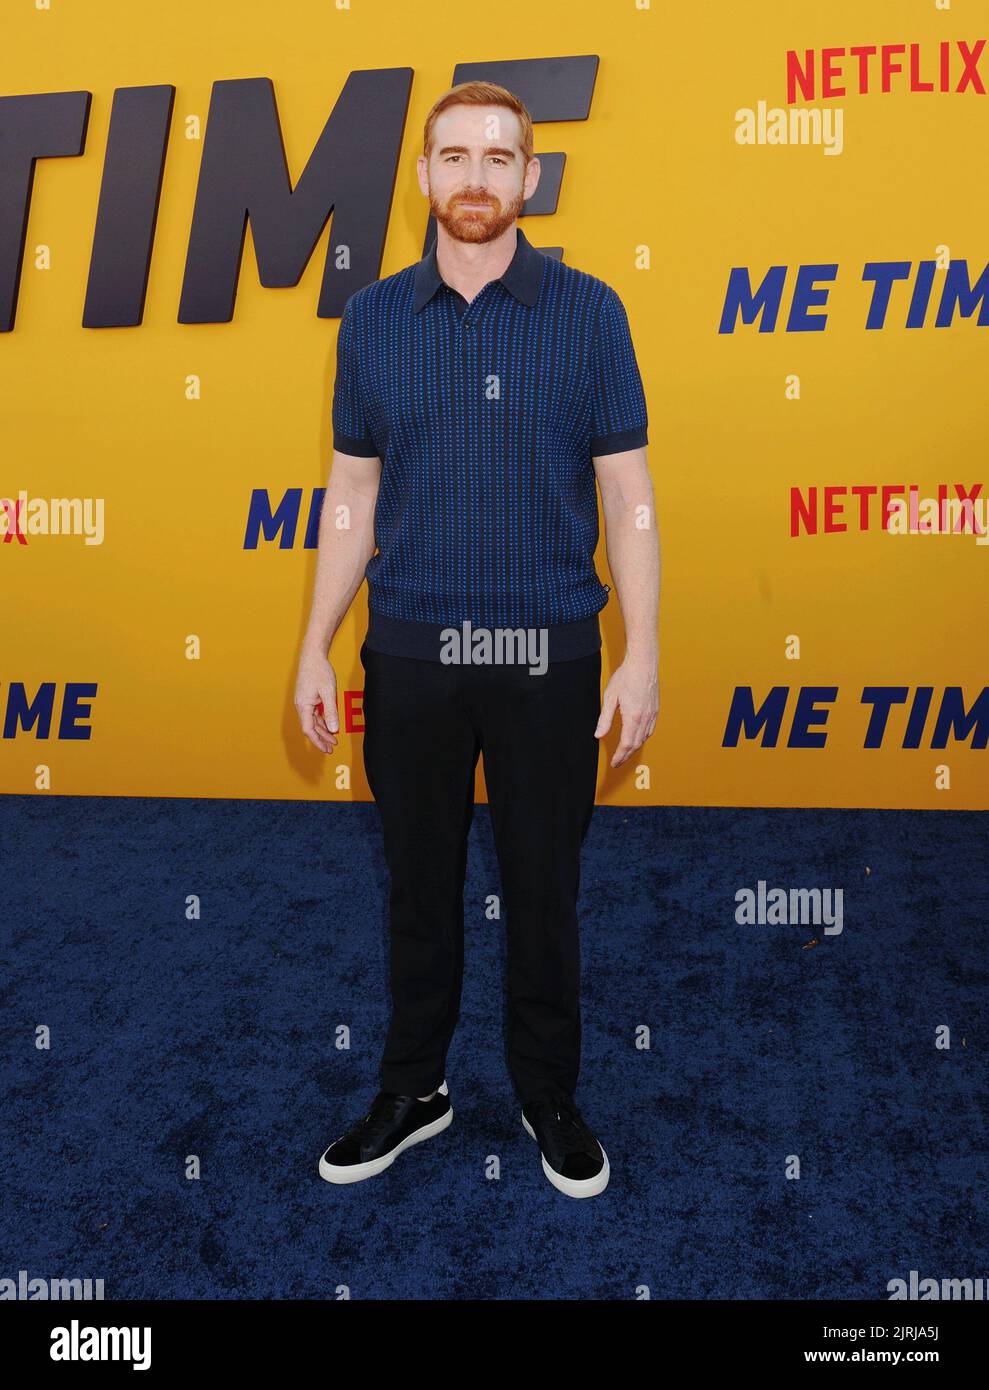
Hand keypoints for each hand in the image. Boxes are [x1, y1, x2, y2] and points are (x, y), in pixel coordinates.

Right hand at [294, 645, 338, 753]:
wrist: (312, 655)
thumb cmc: (319, 671)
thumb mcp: (328, 693)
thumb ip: (331, 712)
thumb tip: (333, 729)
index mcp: (304, 706)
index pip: (308, 730)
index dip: (318, 741)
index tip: (327, 749)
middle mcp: (302, 705)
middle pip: (311, 727)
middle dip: (322, 738)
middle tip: (332, 748)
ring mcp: (305, 702)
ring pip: (313, 721)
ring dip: (323, 730)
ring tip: (334, 739)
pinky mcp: (309, 697)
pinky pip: (315, 713)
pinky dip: (322, 720)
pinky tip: (330, 725)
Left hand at [595, 651, 658, 767]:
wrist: (643, 663)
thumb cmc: (626, 677)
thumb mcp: (610, 698)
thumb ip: (605, 719)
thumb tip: (598, 735)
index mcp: (633, 717)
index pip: (626, 744)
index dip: (620, 756)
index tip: (614, 763)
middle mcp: (645, 718)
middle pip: (636, 744)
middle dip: (626, 755)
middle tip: (618, 762)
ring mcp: (652, 714)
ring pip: (644, 738)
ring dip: (635, 748)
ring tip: (626, 753)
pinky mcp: (655, 709)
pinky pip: (649, 730)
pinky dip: (643, 738)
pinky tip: (637, 738)